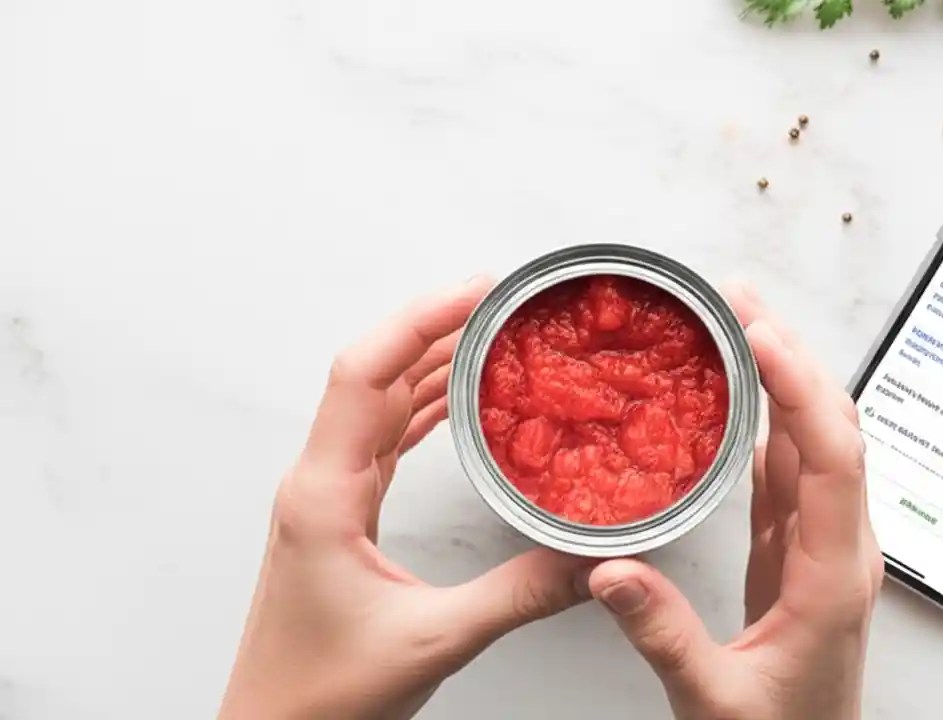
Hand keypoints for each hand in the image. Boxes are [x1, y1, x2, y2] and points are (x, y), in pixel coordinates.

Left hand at [219, 277, 592, 719]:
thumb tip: (590, 560)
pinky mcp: (342, 516)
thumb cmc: (319, 695)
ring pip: (379, 401)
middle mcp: (319, 483)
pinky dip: (423, 407)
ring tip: (487, 335)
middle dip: (435, 327)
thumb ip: (518, 595)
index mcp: (325, 494)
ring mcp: (327, 497)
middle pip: (373, 373)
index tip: (476, 292)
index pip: (366, 373)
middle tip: (499, 303)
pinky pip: (385, 437)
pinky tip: (457, 400)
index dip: (420, 319)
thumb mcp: (431, 640)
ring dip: (429, 362)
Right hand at [585, 286, 883, 719]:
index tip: (758, 336)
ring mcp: (822, 549)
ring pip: (810, 444)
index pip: (831, 459)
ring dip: (780, 381)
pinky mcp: (798, 556)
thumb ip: (661, 634)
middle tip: (740, 302)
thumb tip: (610, 570)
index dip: (798, 389)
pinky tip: (742, 403)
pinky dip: (766, 427)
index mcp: (833, 577)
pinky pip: (787, 475)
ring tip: (738, 329)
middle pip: (830, 429)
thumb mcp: (715, 701)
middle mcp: (839, 550)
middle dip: (790, 356)